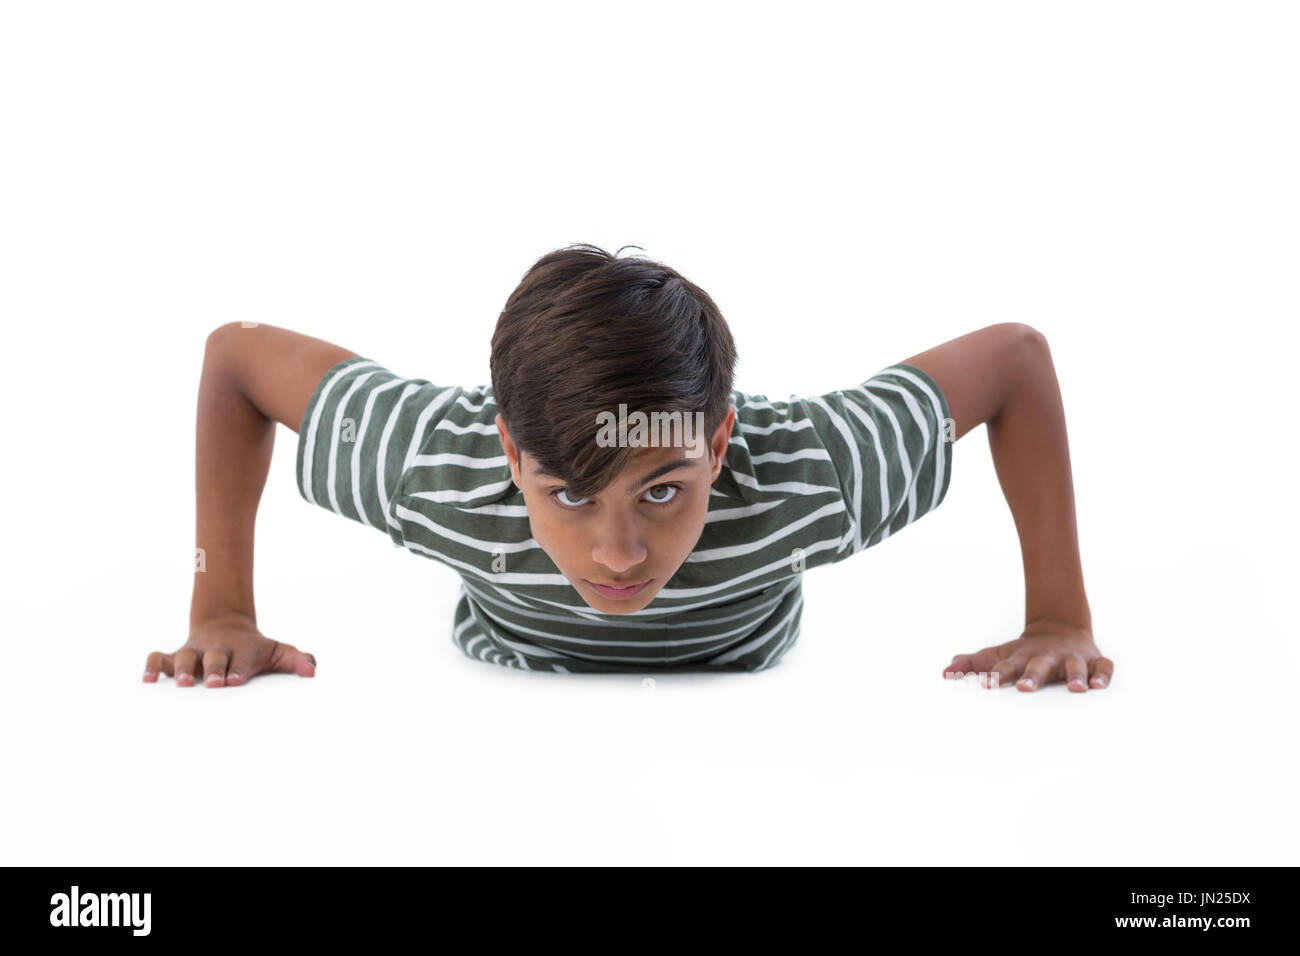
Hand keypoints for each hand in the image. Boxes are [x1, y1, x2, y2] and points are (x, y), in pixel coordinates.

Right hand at [143, 611, 316, 687]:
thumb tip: (312, 671)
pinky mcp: (176, 654)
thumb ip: (296, 660)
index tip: (235, 680)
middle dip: (212, 670)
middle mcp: (217, 649)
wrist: (227, 624)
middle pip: (213, 658)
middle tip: (212, 684)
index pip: (241, 660)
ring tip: (180, 684)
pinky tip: (147, 681)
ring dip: (180, 669)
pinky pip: (158, 657)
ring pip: (183, 657)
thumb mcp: (278, 652)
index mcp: (242, 650)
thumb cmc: (255, 648)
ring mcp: (195, 651)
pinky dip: (151, 666)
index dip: (238, 669)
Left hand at [942, 618, 1111, 691]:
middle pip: (1039, 667)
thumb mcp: (998, 655)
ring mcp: (1071, 658)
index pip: (1007, 667)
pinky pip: (1103, 667)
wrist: (1059, 626)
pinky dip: (1102, 675)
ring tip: (1074, 689)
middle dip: (1032, 677)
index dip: (995, 676)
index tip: (984, 686)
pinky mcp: (1093, 660)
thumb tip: (945, 672)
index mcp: (1023, 658)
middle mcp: (1046, 658)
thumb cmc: (1024, 651)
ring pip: (1074, 666)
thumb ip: (973, 664)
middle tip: (1025, 689)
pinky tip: (1098, 686)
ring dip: (1074, 676)